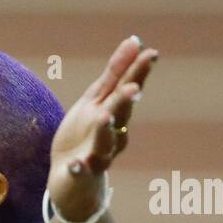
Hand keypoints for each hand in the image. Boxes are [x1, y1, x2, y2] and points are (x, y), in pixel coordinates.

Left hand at [46, 36, 157, 220]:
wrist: (73, 182)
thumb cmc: (86, 135)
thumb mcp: (97, 101)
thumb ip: (115, 74)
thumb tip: (135, 40)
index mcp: (114, 113)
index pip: (127, 89)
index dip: (138, 73)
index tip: (150, 54)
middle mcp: (111, 134)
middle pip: (120, 115)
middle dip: (126, 101)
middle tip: (133, 88)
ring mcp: (97, 155)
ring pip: (105, 143)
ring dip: (106, 130)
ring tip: (105, 116)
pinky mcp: (80, 175)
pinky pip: (80, 172)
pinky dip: (79, 168)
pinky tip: (76, 164)